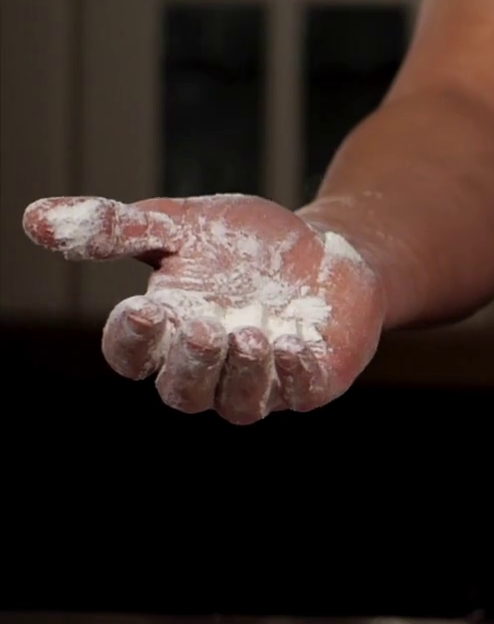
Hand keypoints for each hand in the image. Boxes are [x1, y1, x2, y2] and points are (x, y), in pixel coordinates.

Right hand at [21, 194, 383, 422]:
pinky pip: (299, 392)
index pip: (131, 355)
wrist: (328, 245)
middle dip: (190, 363)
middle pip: (182, 390)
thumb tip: (36, 219)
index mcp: (167, 333)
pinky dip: (293, 375)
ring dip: (240, 374)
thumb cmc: (243, 242)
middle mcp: (210, 366)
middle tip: (201, 327)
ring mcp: (262, 378)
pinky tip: (293, 345)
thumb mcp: (179, 224)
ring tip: (247, 334)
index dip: (132, 339)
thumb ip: (118, 229)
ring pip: (238, 403)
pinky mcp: (312, 379)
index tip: (144, 308)